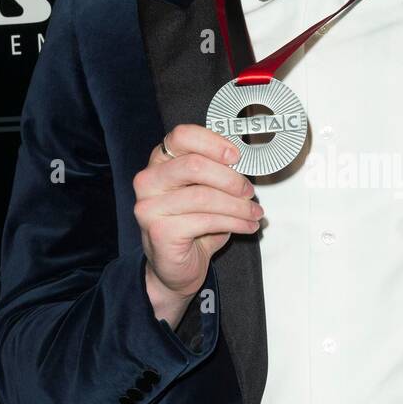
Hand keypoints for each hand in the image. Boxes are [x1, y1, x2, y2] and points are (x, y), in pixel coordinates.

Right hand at [133, 125, 264, 326]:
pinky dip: (234, 222)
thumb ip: (217, 173)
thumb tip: (245, 163)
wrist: (175, 267)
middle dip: (230, 179)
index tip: (236, 156)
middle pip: (193, 165)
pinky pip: (205, 220)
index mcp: (160, 162)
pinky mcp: (159, 231)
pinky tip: (246, 226)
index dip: (213, 142)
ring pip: (204, 196)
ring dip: (238, 206)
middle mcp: (148, 181)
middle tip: (249, 191)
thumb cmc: (192, 226)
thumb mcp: (206, 192)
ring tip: (254, 213)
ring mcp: (149, 207)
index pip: (181, 136)